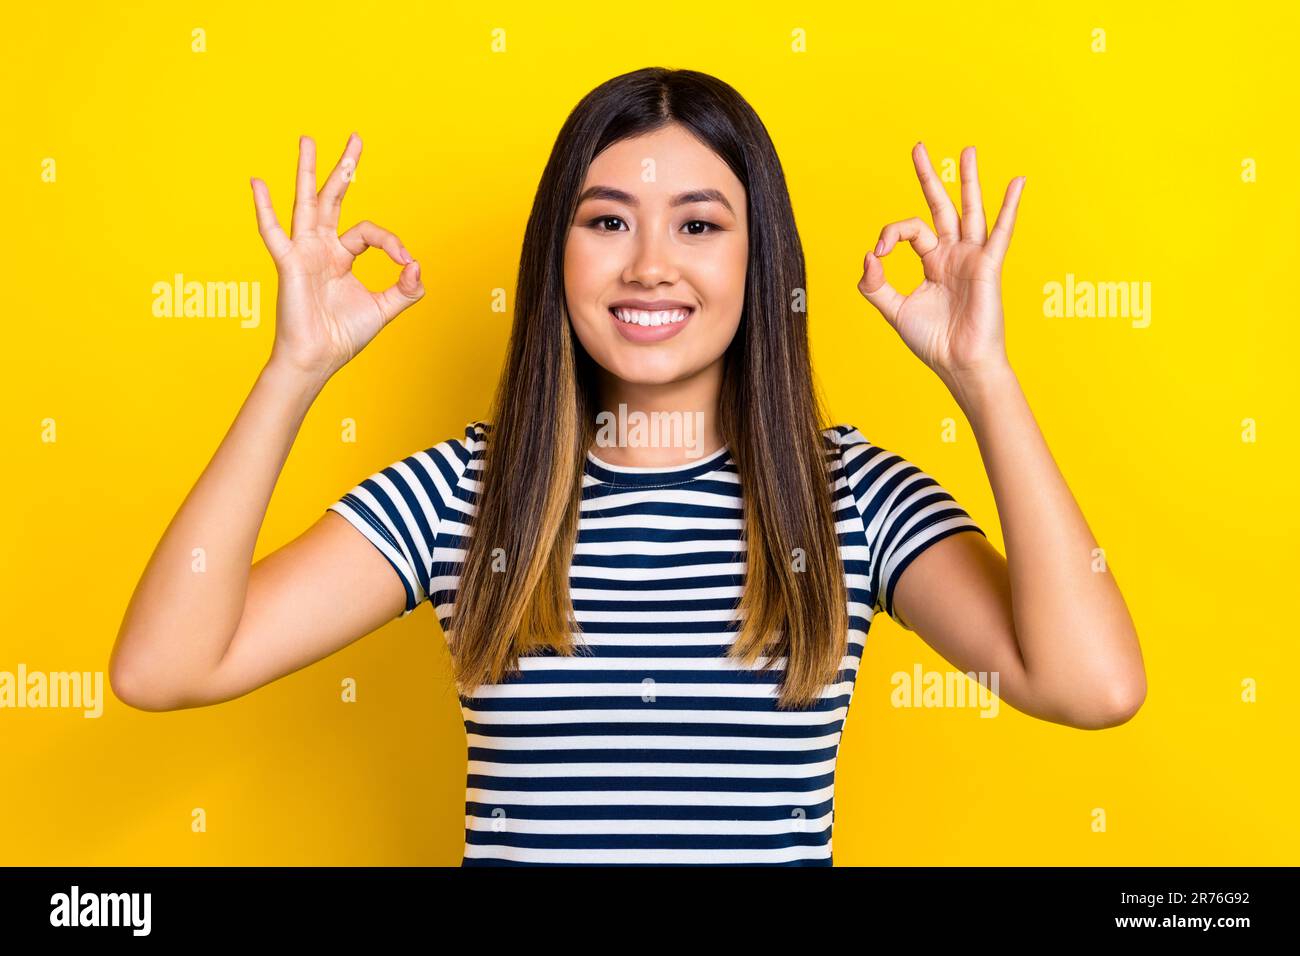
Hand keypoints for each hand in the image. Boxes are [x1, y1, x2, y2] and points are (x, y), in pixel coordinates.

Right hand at [250, 133, 424, 381]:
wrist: (317, 359)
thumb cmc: (342, 336)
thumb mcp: (384, 309)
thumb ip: (406, 289)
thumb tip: (417, 266)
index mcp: (342, 257)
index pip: (369, 232)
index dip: (391, 242)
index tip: (406, 262)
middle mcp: (321, 248)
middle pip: (333, 198)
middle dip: (345, 168)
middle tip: (356, 138)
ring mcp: (303, 252)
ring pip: (306, 203)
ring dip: (308, 171)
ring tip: (308, 140)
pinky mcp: (289, 263)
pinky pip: (274, 232)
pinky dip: (264, 208)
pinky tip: (257, 183)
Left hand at [857, 142, 1024, 384]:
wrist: (959, 363)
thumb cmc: (933, 341)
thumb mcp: (894, 310)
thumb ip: (875, 284)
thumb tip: (869, 255)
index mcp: (933, 263)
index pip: (910, 230)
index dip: (890, 234)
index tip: (879, 253)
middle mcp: (953, 255)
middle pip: (941, 207)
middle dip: (929, 178)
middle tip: (918, 148)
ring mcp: (972, 258)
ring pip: (970, 210)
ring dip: (968, 180)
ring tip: (967, 150)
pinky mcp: (988, 265)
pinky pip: (1001, 231)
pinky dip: (1009, 206)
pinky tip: (1017, 182)